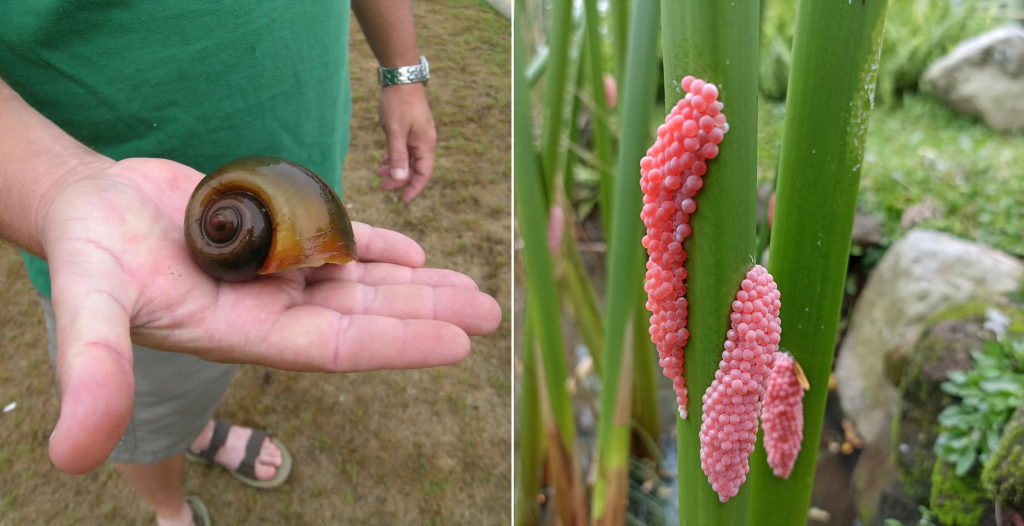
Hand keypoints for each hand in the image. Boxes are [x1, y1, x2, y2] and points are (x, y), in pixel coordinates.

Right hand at [40, 157, 499, 473]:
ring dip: (415, 284)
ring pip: (360, 281)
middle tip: (490, 311)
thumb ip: (93, 372)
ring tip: (470, 287)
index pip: (336, 347)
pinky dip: (378, 247)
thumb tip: (72, 456)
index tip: (458, 343)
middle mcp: (270, 308)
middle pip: (364, 315)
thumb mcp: (87, 308)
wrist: (85, 207)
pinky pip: (337, 242)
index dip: (397, 343)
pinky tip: (415, 251)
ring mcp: (275, 274)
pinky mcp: (272, 235)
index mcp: (243, 333)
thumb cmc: (85, 253)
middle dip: (428, 313)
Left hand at [376, 83, 436, 202]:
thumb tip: (399, 178)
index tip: (402, 200)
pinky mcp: (411, 128)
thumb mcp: (395, 131)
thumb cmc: (399, 103)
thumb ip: (397, 155)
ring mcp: (418, 135)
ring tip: (379, 175)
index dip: (414, 188)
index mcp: (425, 144)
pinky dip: (395, 157)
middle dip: (400, 180)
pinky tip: (384, 161)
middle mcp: (425, 142)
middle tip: (382, 188)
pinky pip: (405, 149)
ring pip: (409, 159)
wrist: (401, 77)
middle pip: (415, 168)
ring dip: (395, 169)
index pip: (423, 173)